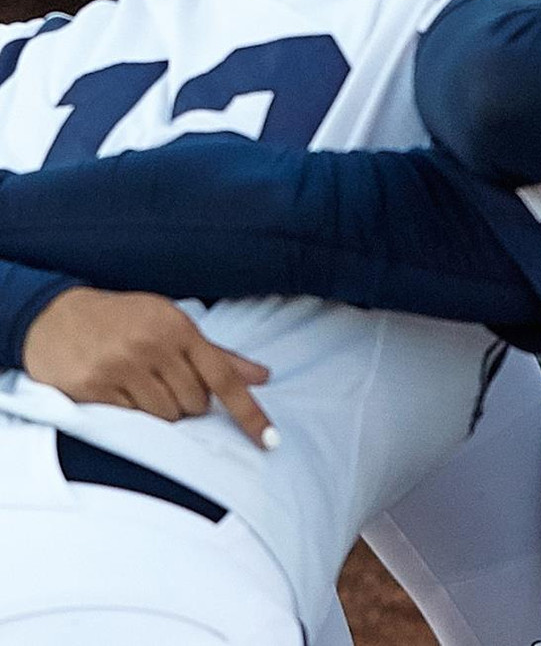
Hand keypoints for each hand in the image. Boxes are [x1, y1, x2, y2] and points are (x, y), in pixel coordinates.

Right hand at [23, 288, 277, 448]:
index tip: (269, 440)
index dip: (249, 411)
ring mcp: (121, 368)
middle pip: (195, 404)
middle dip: (188, 402)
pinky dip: (132, 414)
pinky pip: (130, 421)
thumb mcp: (173, 324)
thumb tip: (262, 376)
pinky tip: (118, 391)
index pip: (224, 377)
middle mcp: (153, 347)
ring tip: (141, 386)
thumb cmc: (125, 320)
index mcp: (179, 328)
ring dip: (161, 411)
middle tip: (165, 382)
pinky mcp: (93, 388)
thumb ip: (218, 355)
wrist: (56, 316)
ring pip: (165, 417)